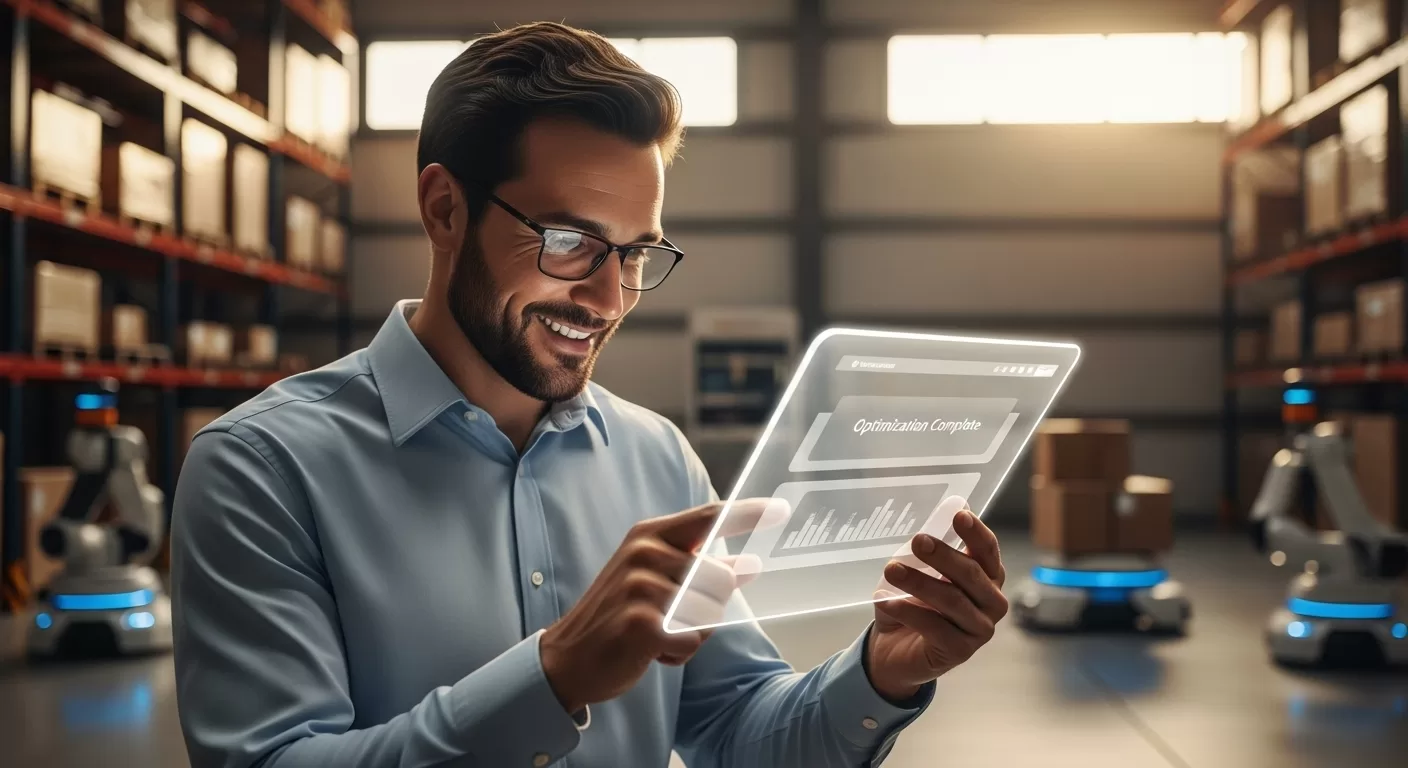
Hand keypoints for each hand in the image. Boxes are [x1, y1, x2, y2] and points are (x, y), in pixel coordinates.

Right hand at [540, 498, 782, 713]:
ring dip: (692, 632)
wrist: (568, 658)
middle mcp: (645, 553)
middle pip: (721, 577)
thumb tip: (750, 565)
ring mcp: (642, 586)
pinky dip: (678, 652)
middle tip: (671, 618)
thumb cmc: (617, 616)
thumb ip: (700, 569)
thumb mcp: (655, 581)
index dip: (748, 513)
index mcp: (648, 535)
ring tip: (658, 632)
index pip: (708, 518)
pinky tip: (649, 650)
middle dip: (708, 607)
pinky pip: (692, 639)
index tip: (781, 509)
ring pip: (710, 611)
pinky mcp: (643, 622)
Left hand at [865, 507, 1008, 701]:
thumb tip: (925, 529)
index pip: (987, 551)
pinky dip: (907, 611)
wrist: (894, 650)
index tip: (958, 515)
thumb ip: (926, 553)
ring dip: (919, 582)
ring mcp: (980, 630)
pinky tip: (884, 601)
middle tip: (918, 541)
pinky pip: (934, 627)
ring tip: (891, 570)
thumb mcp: (918, 573)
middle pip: (972, 574)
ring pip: (952, 600)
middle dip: (944, 555)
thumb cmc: (913, 604)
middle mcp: (991, 603)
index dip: (975, 533)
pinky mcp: (961, 651)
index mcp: (987, 577)